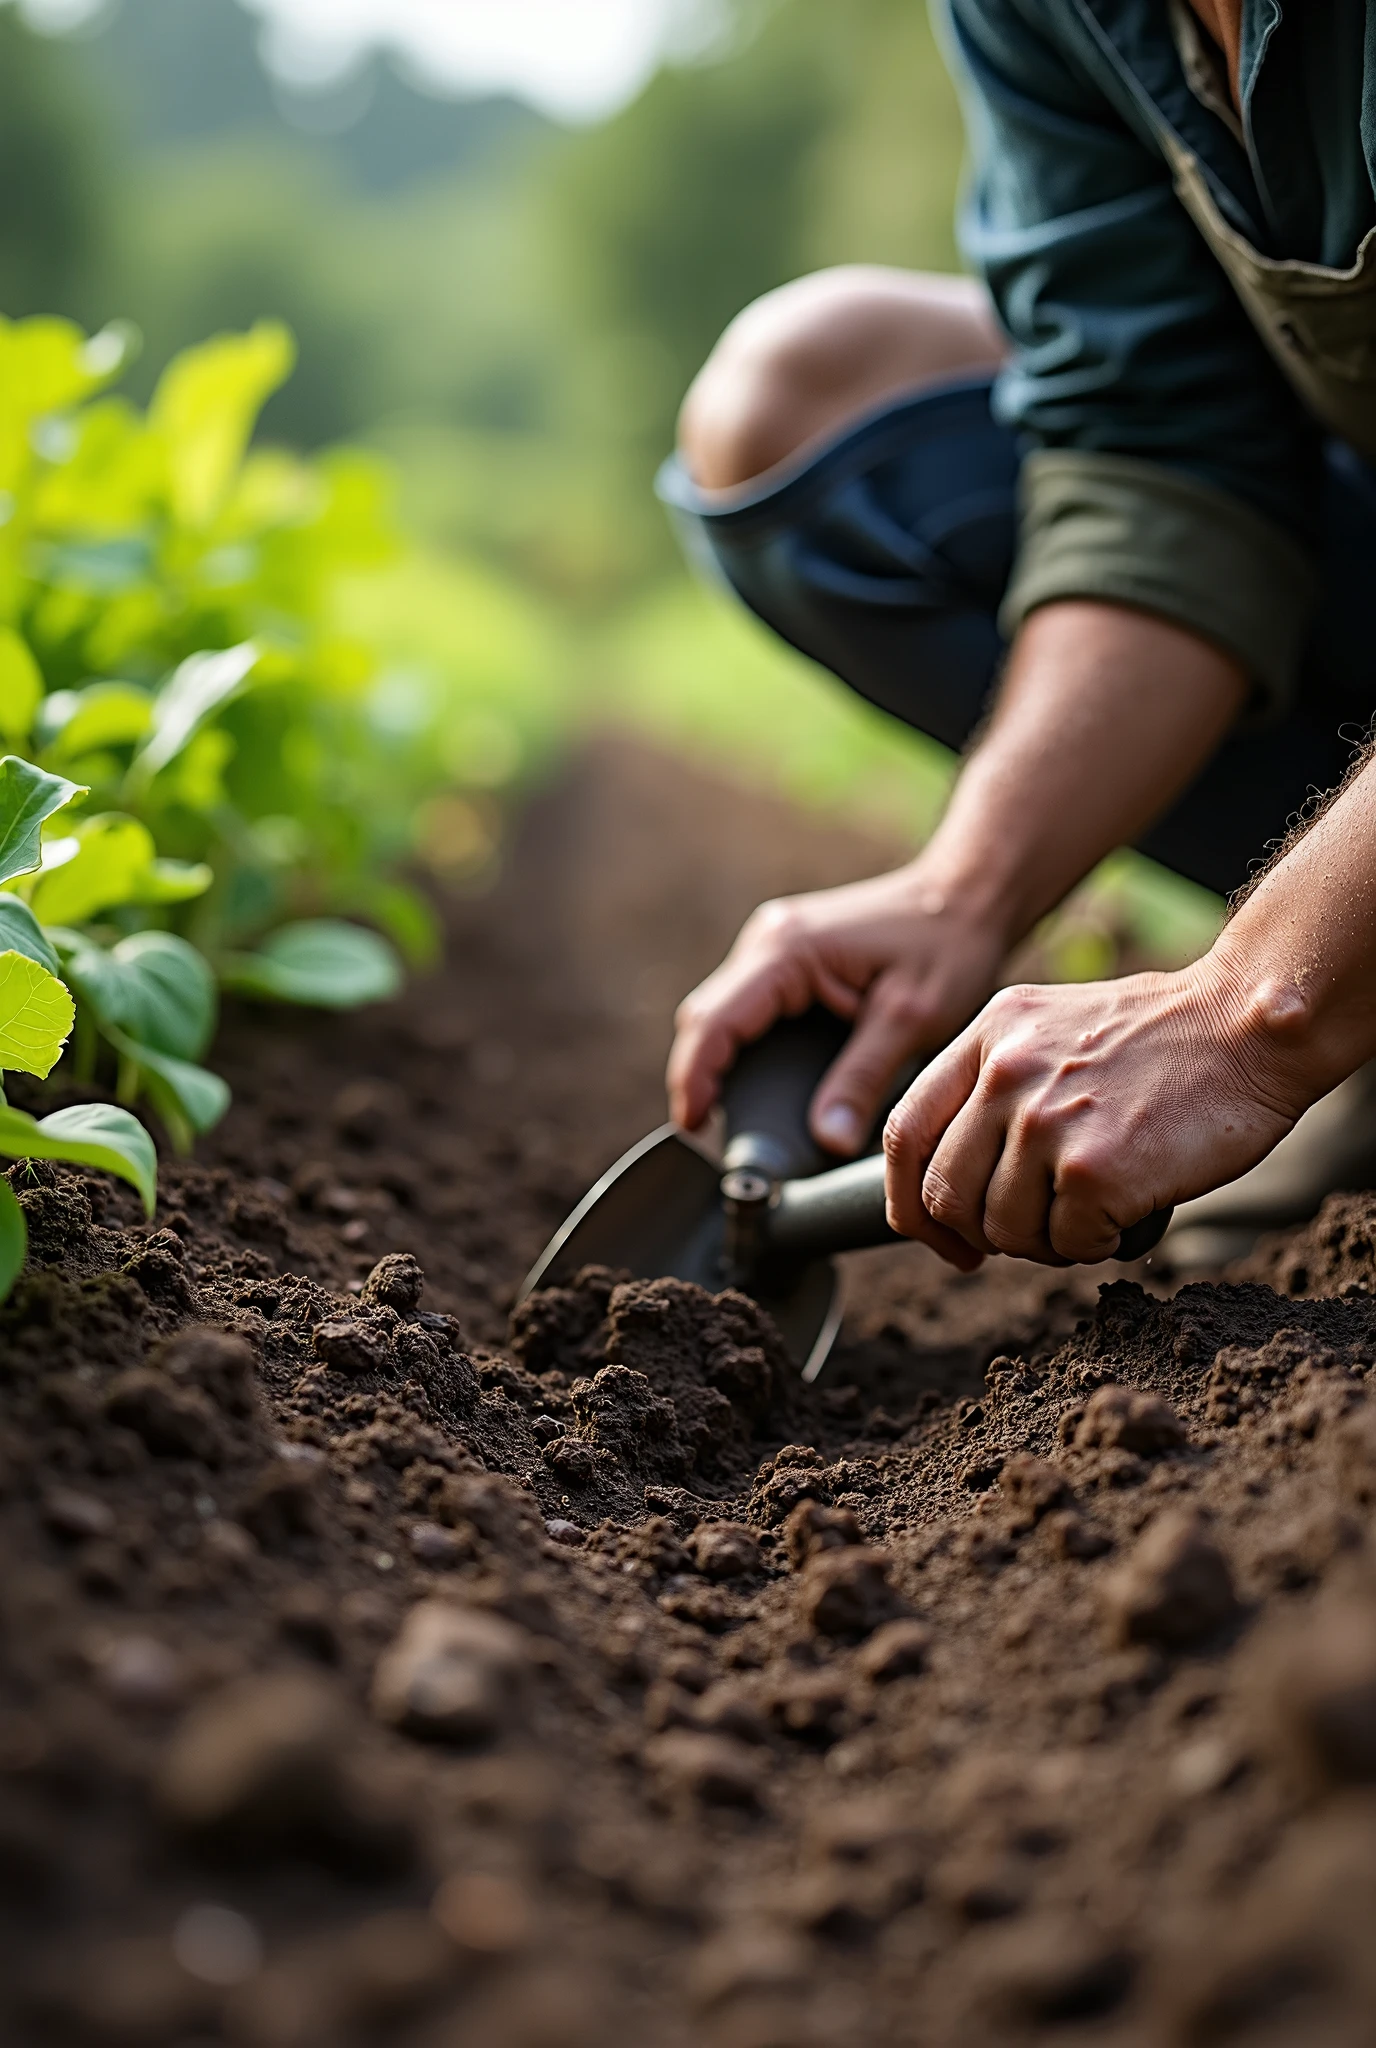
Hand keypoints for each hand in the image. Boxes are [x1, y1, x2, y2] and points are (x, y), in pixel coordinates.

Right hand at [667, 863, 1006, 1154]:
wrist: (969, 897)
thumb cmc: (947, 947)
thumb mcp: (911, 1019)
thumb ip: (865, 1080)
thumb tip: (827, 1141)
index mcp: (787, 951)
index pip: (714, 1022)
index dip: (694, 1078)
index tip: (693, 1126)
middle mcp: (769, 940)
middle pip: (706, 1017)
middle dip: (699, 1075)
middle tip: (709, 1132)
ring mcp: (775, 943)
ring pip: (722, 1011)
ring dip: (717, 1060)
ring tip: (727, 1115)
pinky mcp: (790, 955)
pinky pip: (747, 1004)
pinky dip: (742, 1045)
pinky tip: (757, 1081)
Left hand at [883, 964, 1302, 1265]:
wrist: (1251, 1026)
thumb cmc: (1167, 1041)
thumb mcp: (1056, 1032)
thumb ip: (998, 1086)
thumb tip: (953, 1178)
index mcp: (990, 1037)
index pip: (905, 1133)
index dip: (909, 1201)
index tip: (941, 1234)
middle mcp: (1006, 1075)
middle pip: (945, 1195)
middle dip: (983, 1234)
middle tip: (1035, 1232)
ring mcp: (1046, 1122)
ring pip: (1004, 1229)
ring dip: (1047, 1241)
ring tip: (1094, 1210)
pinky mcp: (1093, 1169)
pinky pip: (1067, 1244)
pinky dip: (1097, 1245)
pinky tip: (1128, 1209)